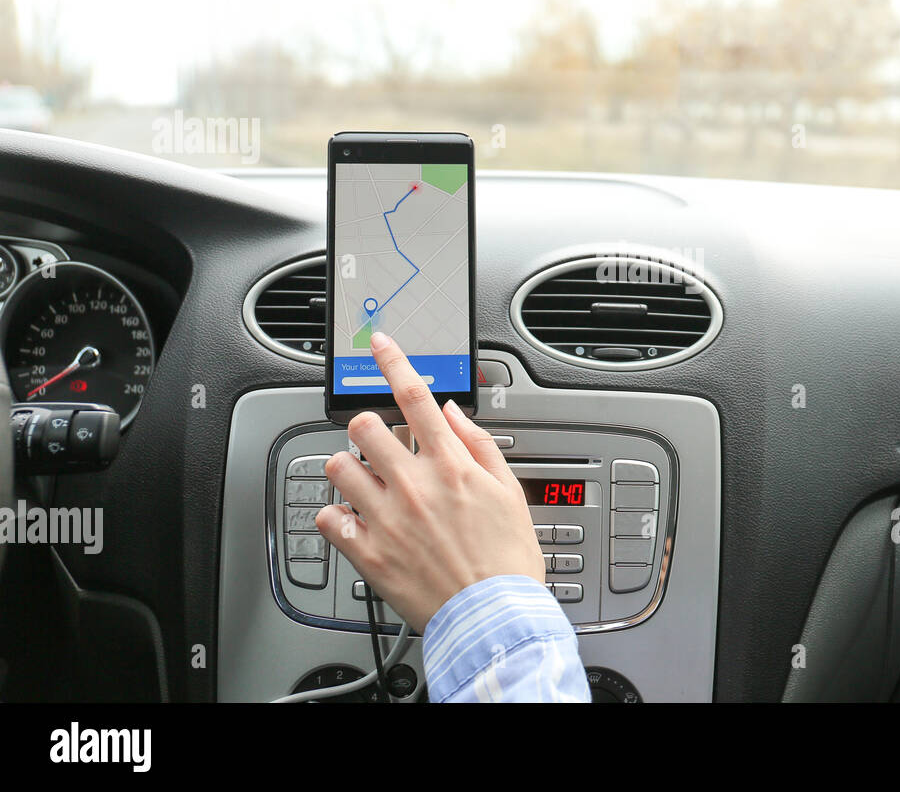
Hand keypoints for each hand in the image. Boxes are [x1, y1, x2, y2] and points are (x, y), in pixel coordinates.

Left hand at [315, 332, 542, 629]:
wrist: (494, 617)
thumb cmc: (507, 560)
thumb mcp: (509, 492)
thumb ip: (479, 445)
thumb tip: (454, 412)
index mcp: (450, 465)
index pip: (416, 396)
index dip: (393, 361)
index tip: (380, 344)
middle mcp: (413, 485)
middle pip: (365, 426)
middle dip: (367, 428)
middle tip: (376, 444)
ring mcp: (386, 518)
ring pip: (339, 467)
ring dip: (347, 468)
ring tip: (361, 481)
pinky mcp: (368, 553)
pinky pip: (329, 519)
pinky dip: (335, 516)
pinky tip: (351, 520)